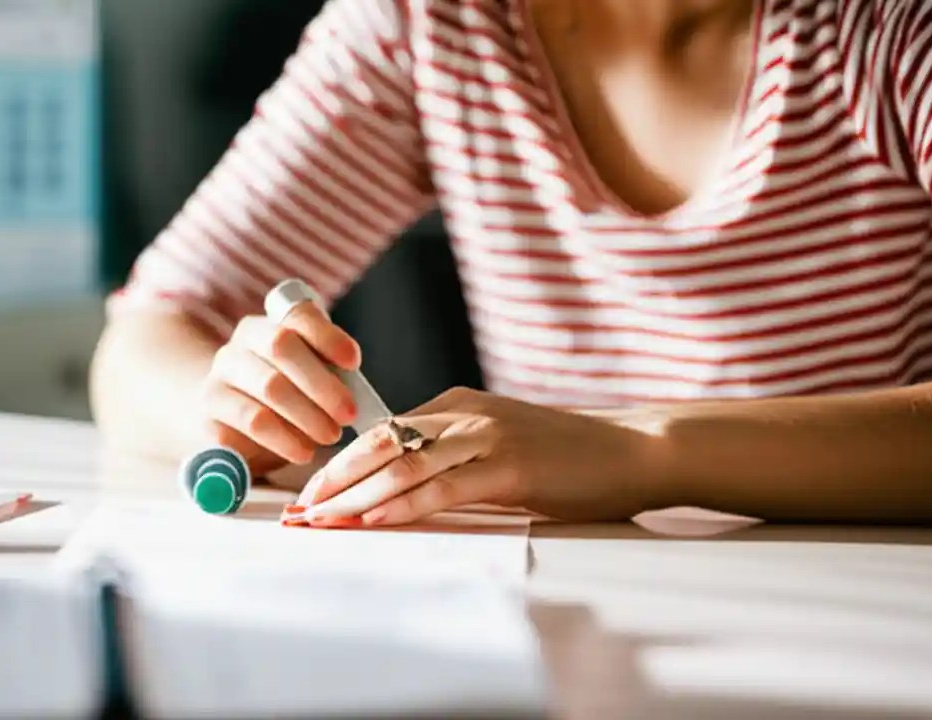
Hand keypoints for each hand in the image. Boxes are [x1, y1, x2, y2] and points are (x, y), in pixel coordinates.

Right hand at [201, 305, 359, 474]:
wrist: (225, 423)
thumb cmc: (280, 398)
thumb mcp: (303, 380)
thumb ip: (327, 374)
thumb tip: (358, 393)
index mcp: (265, 327)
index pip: (297, 316)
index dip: (327, 336)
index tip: (354, 362)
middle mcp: (236, 347)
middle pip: (281, 347)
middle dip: (322, 382)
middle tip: (349, 413)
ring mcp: (217, 380)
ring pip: (268, 388)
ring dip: (307, 414)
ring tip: (330, 436)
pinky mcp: (208, 416)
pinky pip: (250, 424)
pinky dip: (283, 440)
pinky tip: (303, 451)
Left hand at [292, 388, 664, 524]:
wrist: (631, 449)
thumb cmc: (566, 456)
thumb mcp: (498, 443)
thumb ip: (452, 454)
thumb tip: (400, 483)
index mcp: (455, 405)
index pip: (382, 433)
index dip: (340, 463)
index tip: (309, 493)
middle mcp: (464, 414)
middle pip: (381, 443)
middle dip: (334, 478)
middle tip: (299, 509)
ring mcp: (487, 436)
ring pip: (404, 464)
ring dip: (357, 494)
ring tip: (322, 519)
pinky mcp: (510, 466)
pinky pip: (445, 486)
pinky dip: (405, 504)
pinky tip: (375, 518)